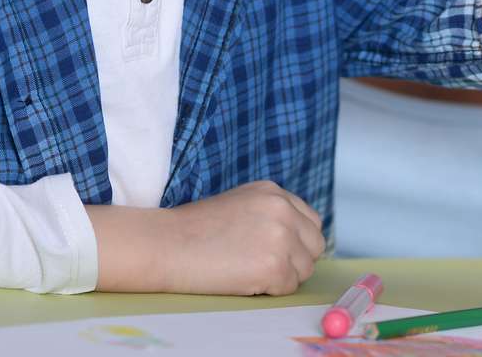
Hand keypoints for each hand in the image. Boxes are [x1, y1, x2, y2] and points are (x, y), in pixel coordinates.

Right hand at [162, 180, 325, 295]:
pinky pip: (288, 287)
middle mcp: (283, 209)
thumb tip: (295, 237)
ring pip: (305, 268)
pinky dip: (270, 290)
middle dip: (296, 259)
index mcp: (274, 192)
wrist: (166, 244)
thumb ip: (270, 213)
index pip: (310, 221)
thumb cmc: (194, 230)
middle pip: (314, 244)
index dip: (297, 241)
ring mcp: (281, 237)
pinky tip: (244, 280)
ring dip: (283, 276)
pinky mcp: (274, 266)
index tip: (278, 251)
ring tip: (249, 271)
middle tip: (265, 266)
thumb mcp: (240, 204)